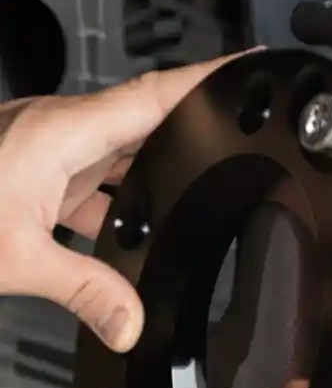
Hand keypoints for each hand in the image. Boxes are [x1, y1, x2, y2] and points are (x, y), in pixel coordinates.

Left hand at [0, 54, 244, 351]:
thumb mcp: (14, 261)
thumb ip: (85, 290)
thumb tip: (132, 321)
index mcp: (60, 132)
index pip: (156, 94)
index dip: (211, 79)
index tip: (252, 66)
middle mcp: (53, 129)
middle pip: (143, 122)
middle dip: (191, 133)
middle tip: (238, 142)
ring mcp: (37, 147)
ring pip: (114, 151)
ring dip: (145, 174)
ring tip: (185, 198)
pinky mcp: (23, 168)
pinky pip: (85, 176)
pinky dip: (108, 199)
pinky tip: (117, 231)